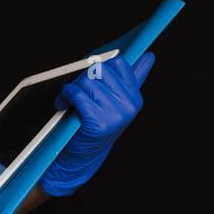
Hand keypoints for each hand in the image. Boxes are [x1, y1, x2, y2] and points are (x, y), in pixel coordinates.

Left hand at [39, 51, 154, 196]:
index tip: (89, 74)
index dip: (98, 65)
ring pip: (87, 81)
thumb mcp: (114, 102)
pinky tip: (64, 103)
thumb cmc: (94, 125)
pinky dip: (66, 96)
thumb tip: (149, 56)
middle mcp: (130, 106)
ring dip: (72, 88)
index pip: (119, 64)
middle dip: (82, 77)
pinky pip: (78, 94)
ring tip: (68, 100)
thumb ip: (131, 79)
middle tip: (75, 90)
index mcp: (135, 98)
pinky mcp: (99, 122)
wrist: (81, 157)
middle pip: (100, 70)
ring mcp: (116, 115)